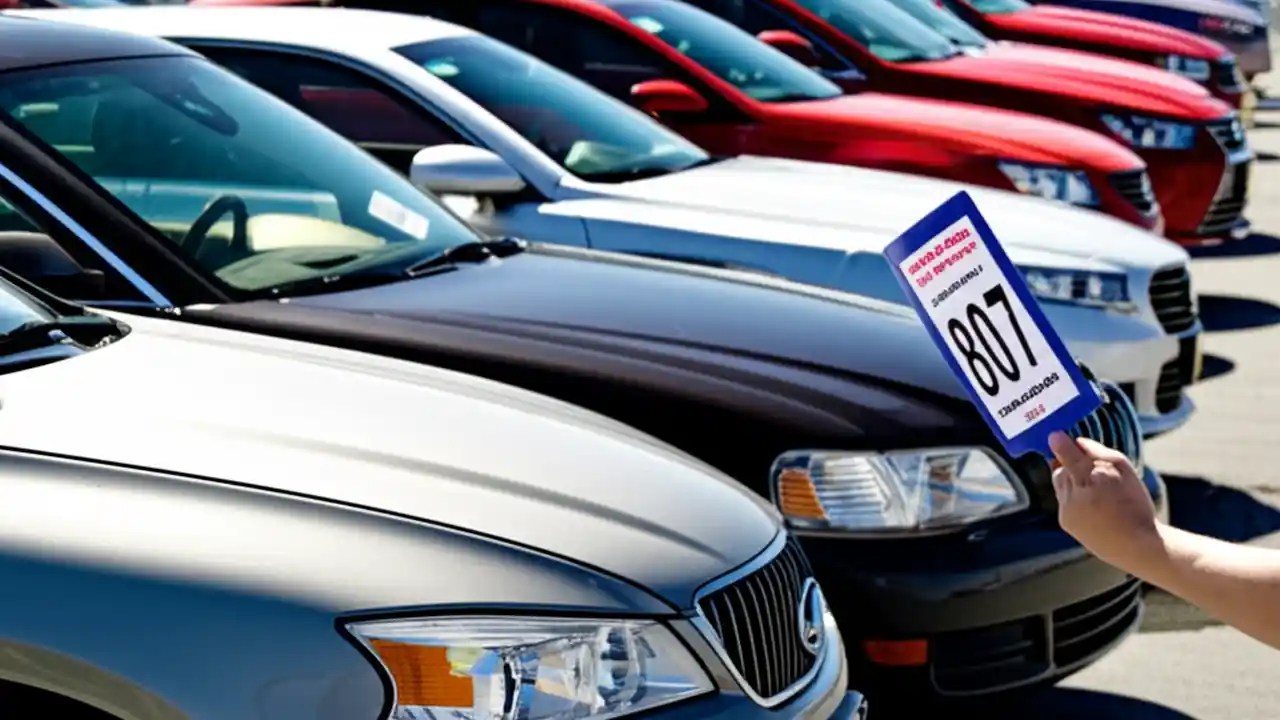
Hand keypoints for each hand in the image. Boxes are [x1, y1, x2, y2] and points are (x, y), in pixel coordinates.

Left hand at [1048, 431, 1164, 572]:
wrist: (1136, 545)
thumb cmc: (1135, 504)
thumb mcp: (1126, 470)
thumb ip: (1100, 453)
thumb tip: (1077, 442)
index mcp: (1096, 478)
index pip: (1068, 455)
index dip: (1061, 444)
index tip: (1055, 436)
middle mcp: (1077, 494)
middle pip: (1060, 468)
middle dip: (1069, 465)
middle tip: (1086, 468)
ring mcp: (1068, 509)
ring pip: (1060, 484)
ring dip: (1071, 481)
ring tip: (1094, 491)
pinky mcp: (1065, 521)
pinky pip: (1062, 500)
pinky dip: (1072, 498)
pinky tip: (1092, 507)